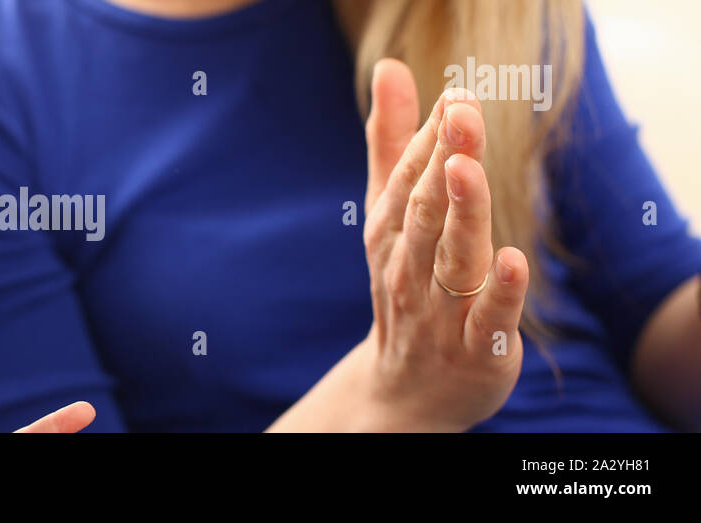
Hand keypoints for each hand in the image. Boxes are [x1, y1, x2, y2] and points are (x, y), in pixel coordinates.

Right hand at [268, 59, 528, 431]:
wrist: (406, 391)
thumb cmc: (406, 286)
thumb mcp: (391, 214)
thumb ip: (393, 142)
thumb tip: (389, 67)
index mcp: (391, 232)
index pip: (410, 179)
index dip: (431, 139)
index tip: (456, 97)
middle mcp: (410, 267)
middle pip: (428, 210)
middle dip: (444, 160)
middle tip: (462, 112)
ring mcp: (442, 310)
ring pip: (453, 257)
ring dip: (463, 214)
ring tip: (470, 169)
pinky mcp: (478, 348)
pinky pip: (489, 318)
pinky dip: (499, 292)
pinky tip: (513, 260)